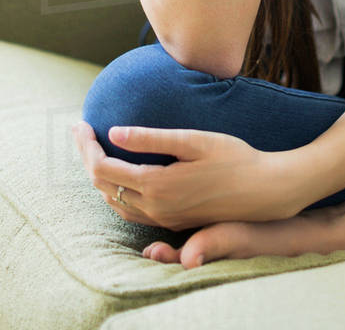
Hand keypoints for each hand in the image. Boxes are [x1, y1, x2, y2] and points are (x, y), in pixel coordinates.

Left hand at [72, 120, 295, 230]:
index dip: (86, 146)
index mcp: (156, 186)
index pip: (103, 168)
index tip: (79, 123)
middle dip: (87, 157)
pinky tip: (121, 172)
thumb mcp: (194, 141)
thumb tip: (114, 131)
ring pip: (115, 202)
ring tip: (94, 147)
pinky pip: (131, 210)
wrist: (265, 192)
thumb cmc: (234, 158)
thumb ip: (152, 138)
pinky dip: (116, 190)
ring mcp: (164, 219)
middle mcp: (155, 208)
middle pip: (103, 186)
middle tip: (81, 130)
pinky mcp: (173, 222)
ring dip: (99, 175)